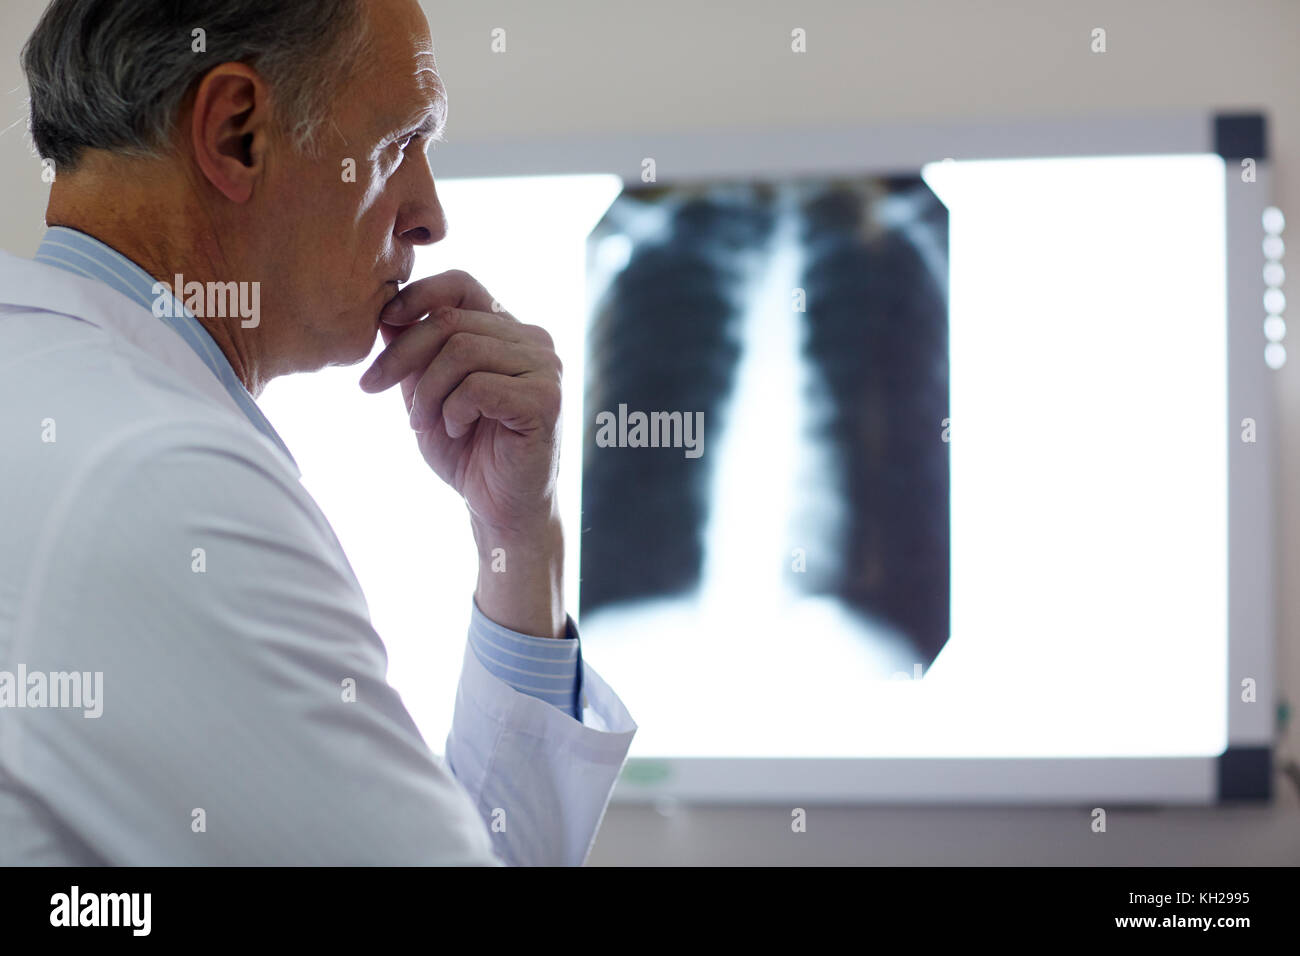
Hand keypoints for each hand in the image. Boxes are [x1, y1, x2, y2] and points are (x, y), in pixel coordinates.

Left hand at [360, 270, 562, 540]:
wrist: (500, 509)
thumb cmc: (467, 453)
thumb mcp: (426, 394)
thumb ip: (414, 353)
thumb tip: (385, 313)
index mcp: (507, 331)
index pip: (462, 285)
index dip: (418, 295)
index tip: (382, 324)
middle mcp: (533, 341)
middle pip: (451, 322)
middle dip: (402, 356)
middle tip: (372, 388)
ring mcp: (545, 368)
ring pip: (462, 351)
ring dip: (426, 390)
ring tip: (422, 421)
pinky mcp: (546, 399)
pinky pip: (479, 386)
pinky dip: (453, 410)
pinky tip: (457, 430)